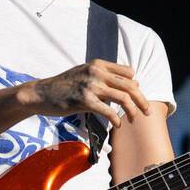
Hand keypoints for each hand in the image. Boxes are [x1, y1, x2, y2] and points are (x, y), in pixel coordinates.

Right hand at [23, 60, 150, 127]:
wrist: (42, 93)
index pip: (129, 72)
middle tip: (147, 112)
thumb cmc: (64, 87)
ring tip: (133, 120)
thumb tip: (126, 83)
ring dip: (132, 111)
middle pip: (130, 85)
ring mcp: (90, 85)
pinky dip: (116, 119)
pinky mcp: (84, 100)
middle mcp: (97, 71)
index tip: (137, 98)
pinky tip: (117, 125)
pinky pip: (108, 111)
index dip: (136, 86)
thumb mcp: (84, 74)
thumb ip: (103, 77)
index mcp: (99, 64)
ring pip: (123, 98)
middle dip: (142, 100)